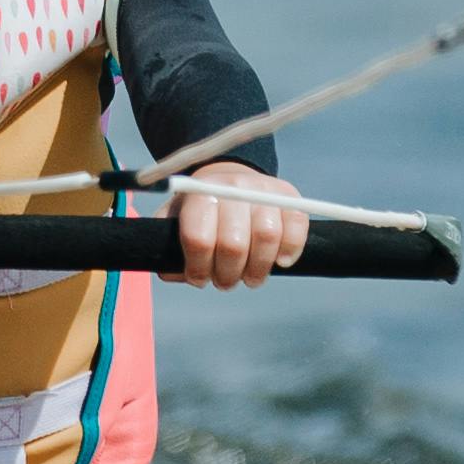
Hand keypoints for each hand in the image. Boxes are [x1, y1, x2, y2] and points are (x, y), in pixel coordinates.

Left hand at [170, 161, 308, 289]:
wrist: (230, 181)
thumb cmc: (201, 212)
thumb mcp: (176, 220)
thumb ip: (167, 246)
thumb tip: (170, 272)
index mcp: (200, 194)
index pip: (198, 238)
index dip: (198, 267)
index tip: (199, 278)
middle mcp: (232, 187)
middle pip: (233, 244)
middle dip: (228, 274)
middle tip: (225, 282)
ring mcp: (263, 190)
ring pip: (267, 236)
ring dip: (258, 270)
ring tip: (250, 278)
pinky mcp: (290, 197)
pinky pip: (296, 226)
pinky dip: (290, 250)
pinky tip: (279, 262)